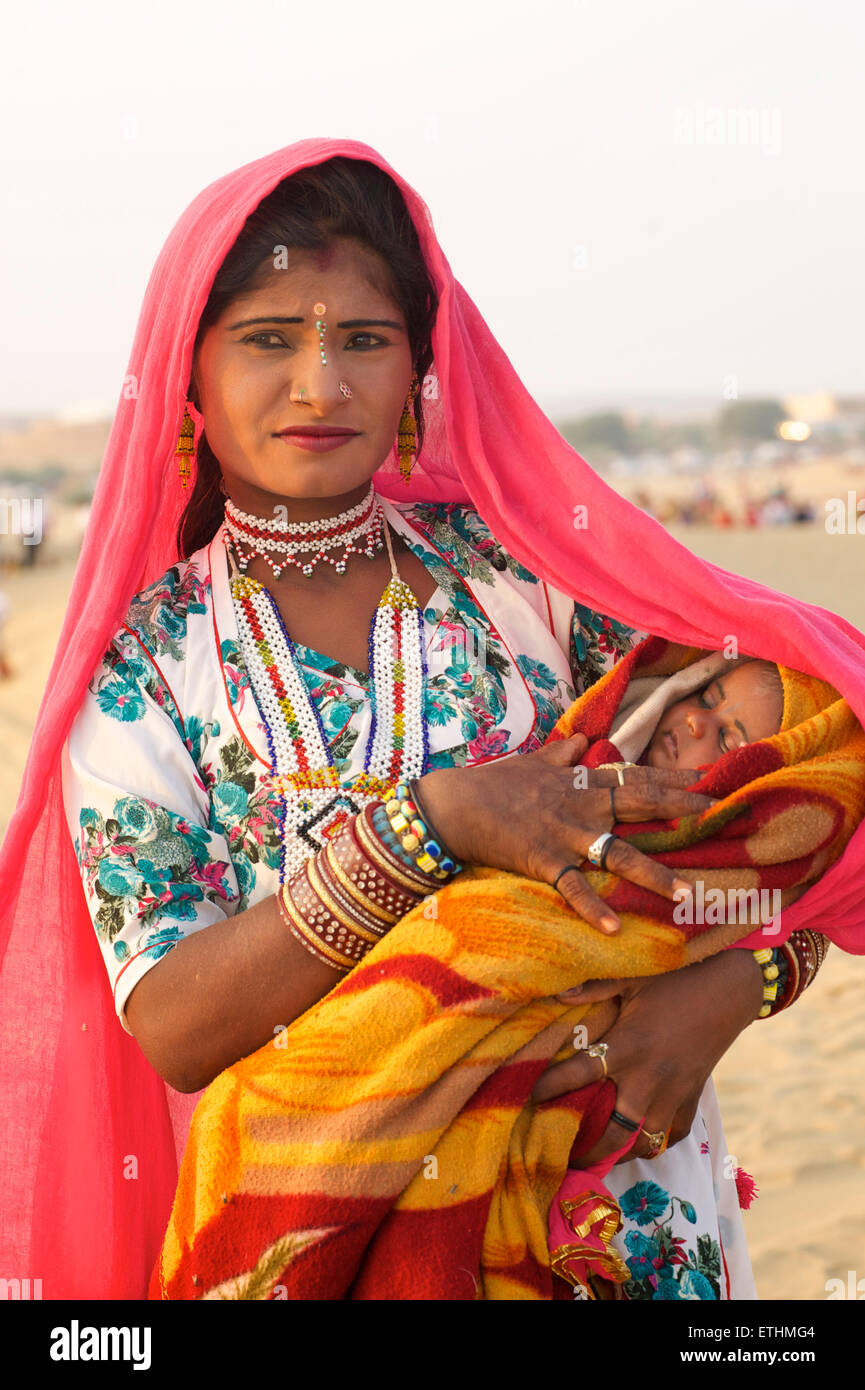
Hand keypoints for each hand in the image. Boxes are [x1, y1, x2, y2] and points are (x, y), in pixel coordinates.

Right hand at [417, 733, 716, 933]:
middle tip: (717, 813)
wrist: (453, 805)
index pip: (634, 775)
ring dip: (654, 874)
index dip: (670, 775)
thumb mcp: (530, 762)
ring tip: (686, 893)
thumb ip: (560, 754)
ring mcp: (565, 833)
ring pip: (619, 854)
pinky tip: (614, 927)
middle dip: (680, 807)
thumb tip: (581, 739)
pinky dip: (592, 907)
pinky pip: (573, 886)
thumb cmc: (490, 784)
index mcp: (578, 782)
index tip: (705, 775)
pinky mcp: (544, 859)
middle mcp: (581, 805)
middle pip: (640, 804)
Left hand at [530, 947, 764, 1161]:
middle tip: (563, 1156)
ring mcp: (674, 1093)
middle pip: (613, 1131)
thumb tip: (555, 992)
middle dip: (587, 1150)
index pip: (579, 1074)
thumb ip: (594, 987)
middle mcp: (650, 1078)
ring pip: (645, 1142)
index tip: (526, 1097)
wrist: (729, 990)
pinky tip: (637, 1142)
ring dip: (620, 1152)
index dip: (549, 1088)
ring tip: (596, 1157)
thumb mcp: (632, 977)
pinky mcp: (692, 1098)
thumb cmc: (676, 979)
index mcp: (629, 1046)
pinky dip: (655, 1144)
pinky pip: (673, 1136)